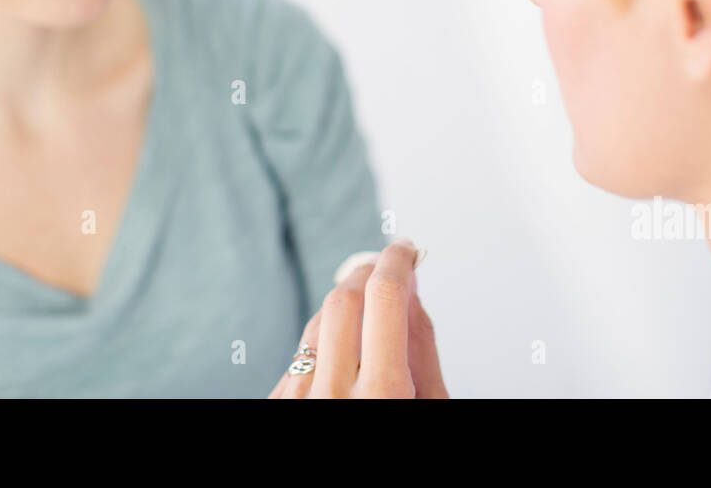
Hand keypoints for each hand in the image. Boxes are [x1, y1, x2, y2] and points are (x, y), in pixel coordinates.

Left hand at [269, 240, 447, 397]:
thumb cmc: (402, 460)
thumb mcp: (431, 404)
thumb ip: (422, 349)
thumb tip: (411, 289)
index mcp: (381, 395)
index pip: (383, 297)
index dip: (397, 261)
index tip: (405, 250)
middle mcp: (332, 393)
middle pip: (342, 300)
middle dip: (368, 272)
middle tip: (387, 268)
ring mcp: (298, 399)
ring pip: (316, 325)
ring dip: (344, 309)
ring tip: (368, 323)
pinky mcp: (278, 404)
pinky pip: (298, 356)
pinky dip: (323, 344)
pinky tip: (342, 358)